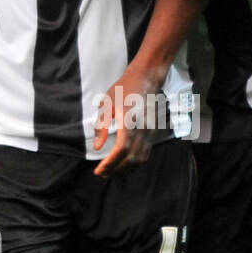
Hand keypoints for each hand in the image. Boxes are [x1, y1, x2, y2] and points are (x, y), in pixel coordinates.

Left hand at [93, 63, 163, 178]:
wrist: (147, 78)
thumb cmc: (125, 89)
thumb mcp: (107, 104)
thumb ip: (101, 126)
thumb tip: (98, 146)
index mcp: (129, 123)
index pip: (121, 151)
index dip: (109, 164)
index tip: (98, 171)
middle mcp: (142, 130)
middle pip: (131, 160)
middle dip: (116, 170)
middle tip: (102, 174)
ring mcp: (150, 133)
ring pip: (140, 160)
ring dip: (126, 170)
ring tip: (112, 172)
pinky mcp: (153, 133)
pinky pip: (145, 154)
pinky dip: (135, 164)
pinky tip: (124, 164)